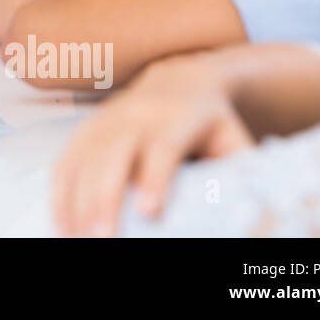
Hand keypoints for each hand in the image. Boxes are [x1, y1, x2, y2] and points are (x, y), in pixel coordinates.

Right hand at [52, 54, 254, 236]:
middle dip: (105, 197)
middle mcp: (136, 114)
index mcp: (178, 117)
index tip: (150, 212)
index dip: (156, 178)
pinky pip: (66, 161)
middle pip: (114, 154)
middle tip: (103, 238)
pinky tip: (60, 224)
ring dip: (76, 201)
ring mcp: (105, 120)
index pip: (164, 147)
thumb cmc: (212, 124)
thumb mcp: (233, 139)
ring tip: (75, 239)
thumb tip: (260, 217)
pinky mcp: (86, 130)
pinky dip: (59, 194)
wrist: (180, 80)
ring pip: (84, 159)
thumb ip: (240, 173)